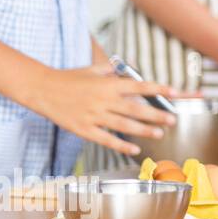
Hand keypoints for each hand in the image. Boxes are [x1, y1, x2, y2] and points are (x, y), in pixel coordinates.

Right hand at [26, 63, 177, 155]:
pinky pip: (106, 139)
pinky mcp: (84, 129)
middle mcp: (104, 100)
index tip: (176, 92)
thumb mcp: (93, 69)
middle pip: (136, 109)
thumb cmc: (69, 78)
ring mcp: (94, 116)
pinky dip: (121, 145)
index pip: (139, 86)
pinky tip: (135, 149)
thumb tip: (126, 69)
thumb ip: (112, 70)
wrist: (42, 89)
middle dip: (157, 115)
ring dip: (144, 130)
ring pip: (124, 125)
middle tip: (173, 119)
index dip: (159, 89)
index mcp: (108, 84)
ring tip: (160, 133)